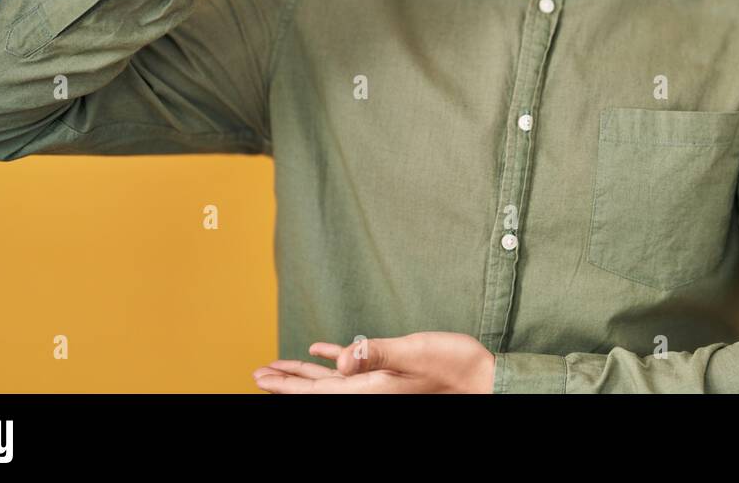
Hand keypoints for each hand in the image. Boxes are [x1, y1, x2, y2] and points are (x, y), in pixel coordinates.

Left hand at [252, 331, 494, 393]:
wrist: (481, 377)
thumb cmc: (452, 365)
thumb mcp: (414, 353)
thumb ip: (378, 354)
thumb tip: (339, 358)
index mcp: (371, 388)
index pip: (318, 389)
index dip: (287, 384)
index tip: (260, 377)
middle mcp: (370, 389)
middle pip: (318, 388)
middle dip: (287, 381)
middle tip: (257, 374)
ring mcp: (379, 382)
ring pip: (331, 379)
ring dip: (303, 372)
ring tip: (278, 367)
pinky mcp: (390, 370)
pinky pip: (352, 366)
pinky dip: (332, 358)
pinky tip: (320, 350)